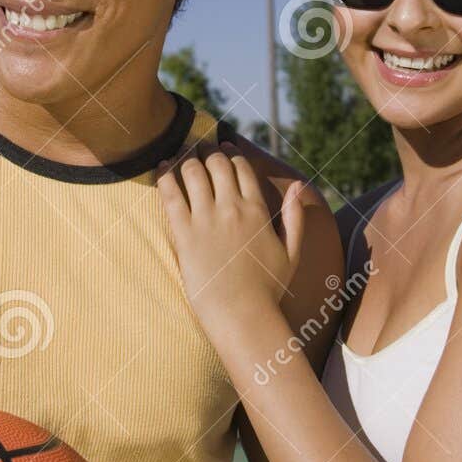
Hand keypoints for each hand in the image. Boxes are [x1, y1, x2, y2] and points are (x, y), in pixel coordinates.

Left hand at [156, 144, 305, 333]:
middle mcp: (231, 208)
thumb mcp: (291, 252)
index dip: (231, 153)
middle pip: (216, 163)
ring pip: (193, 172)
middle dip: (207, 152)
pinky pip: (170, 194)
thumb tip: (300, 186)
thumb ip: (295, 217)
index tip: (223, 147)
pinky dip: (164, 175)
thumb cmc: (268, 289)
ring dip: (185, 159)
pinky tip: (161, 167)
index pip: (241, 167)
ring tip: (179, 156)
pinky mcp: (183, 233)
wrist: (240, 314)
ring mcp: (206, 219)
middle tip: (200, 150)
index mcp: (257, 210)